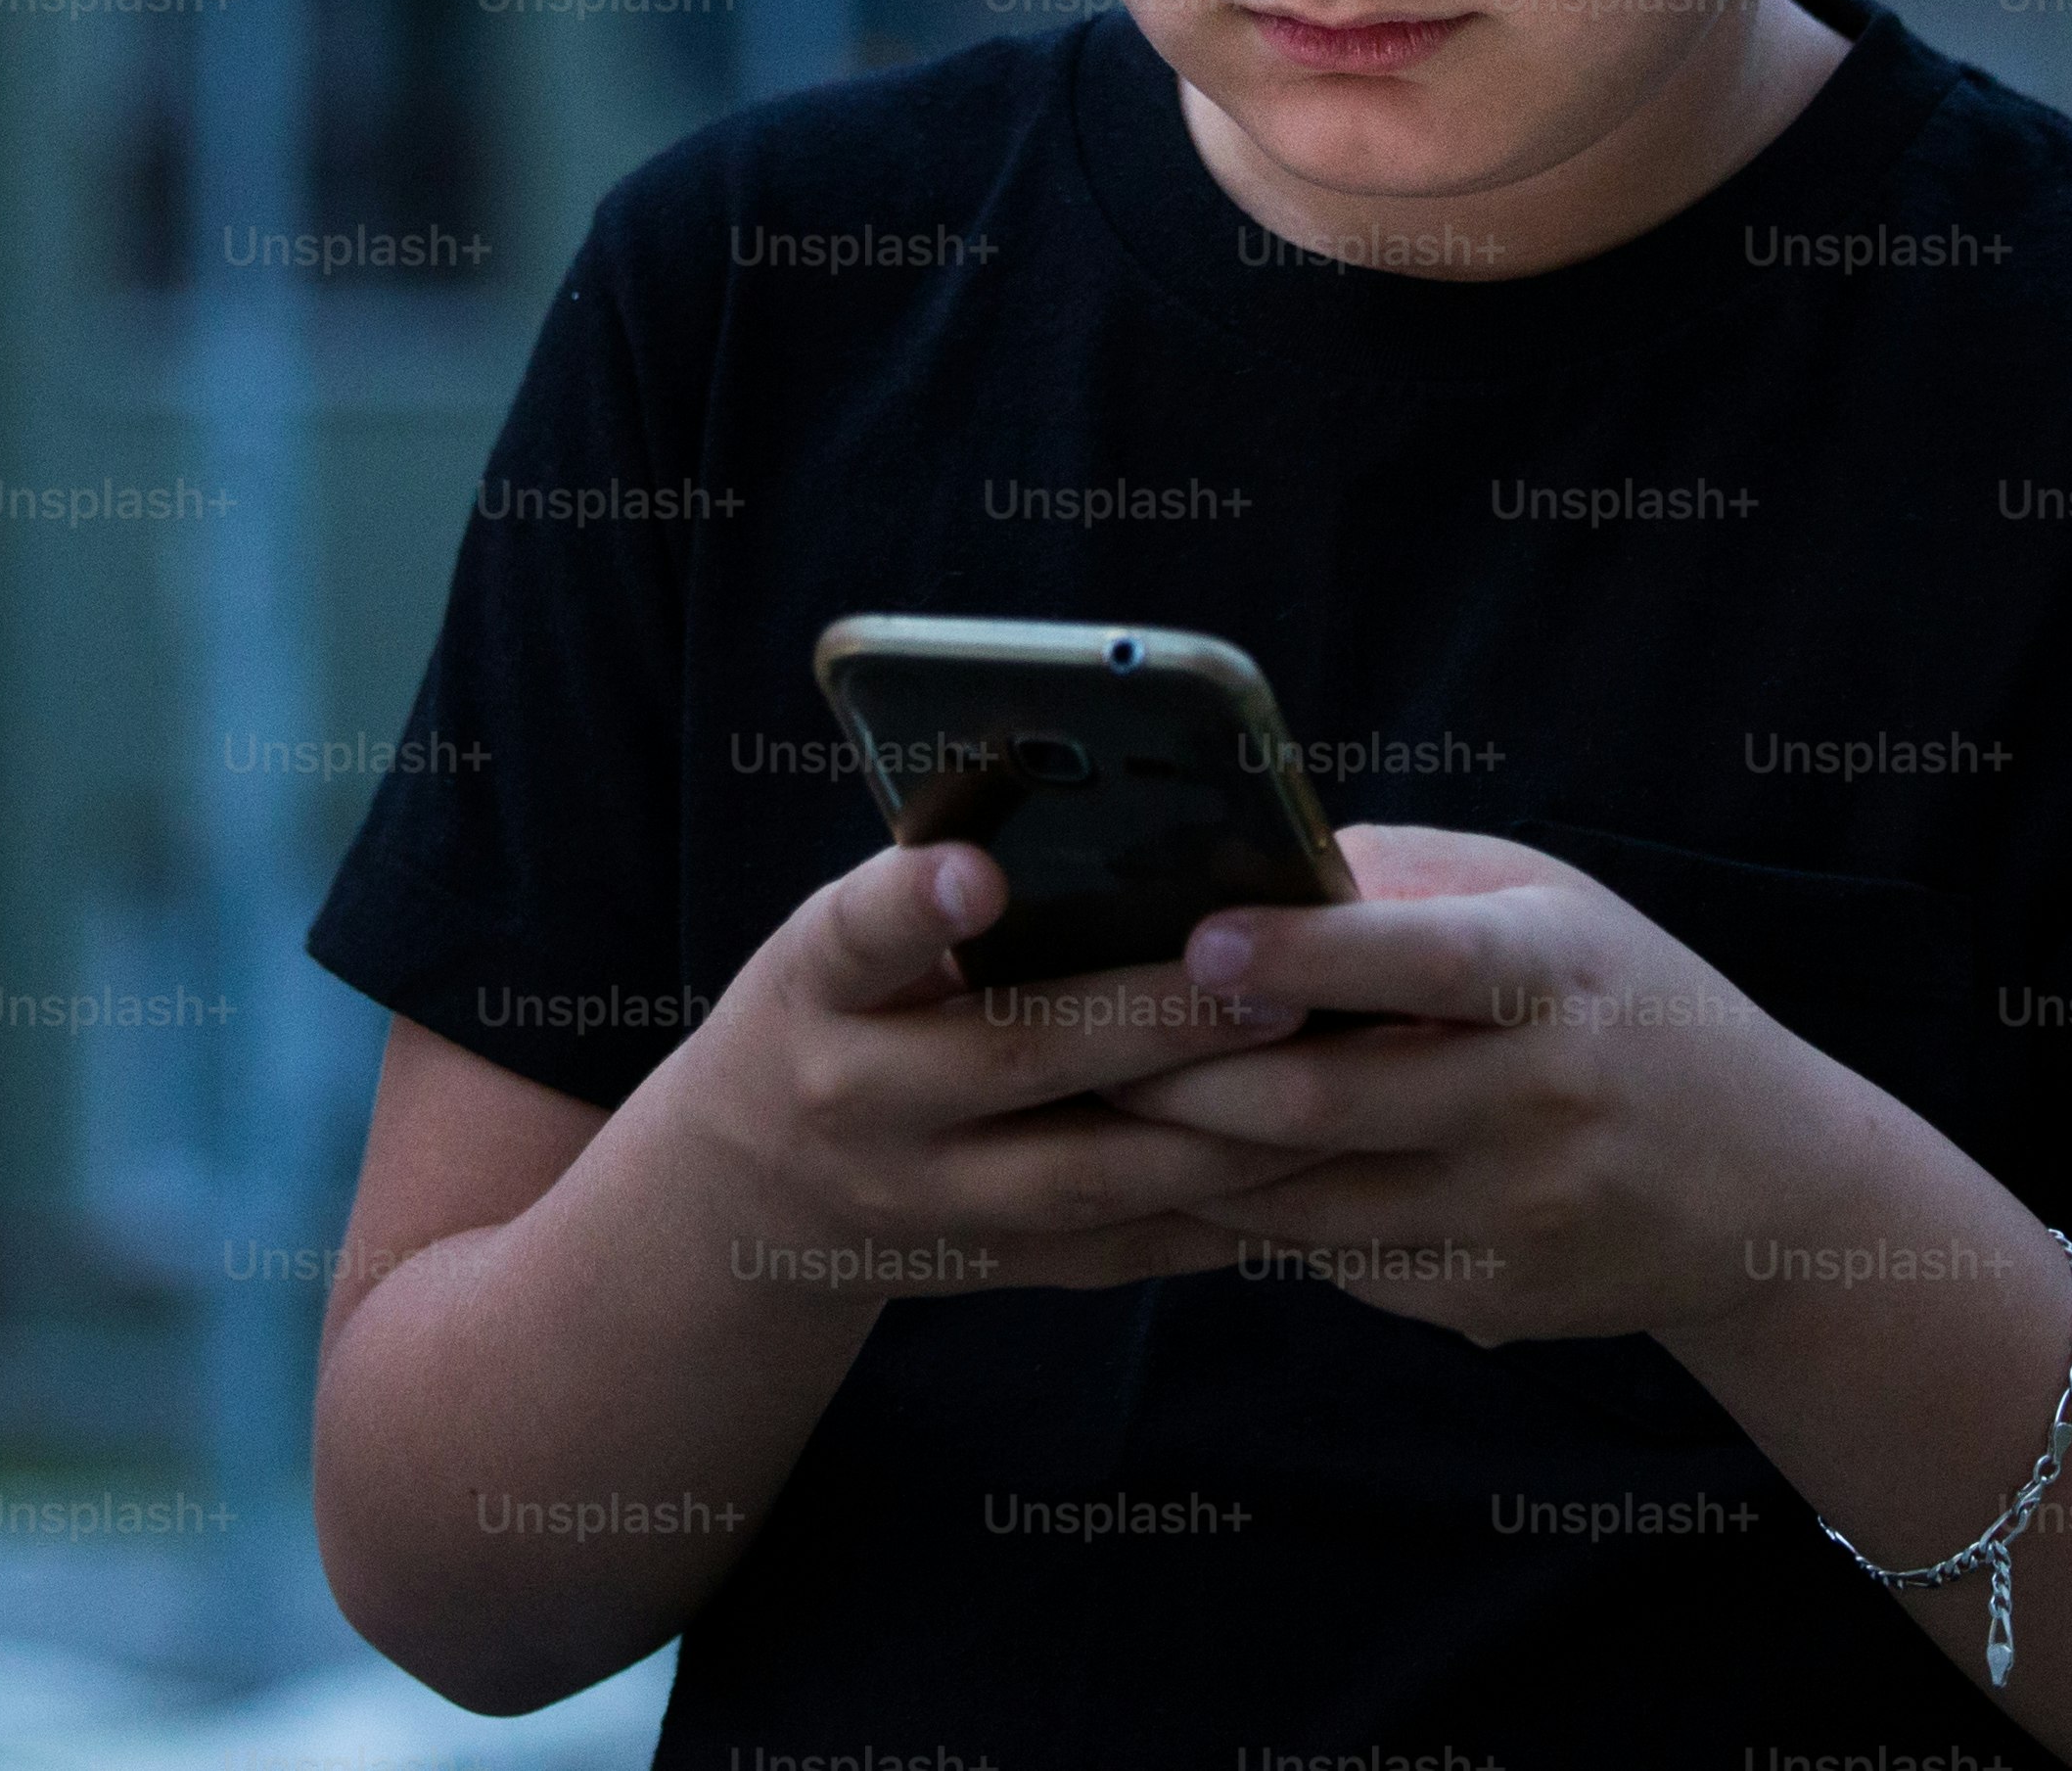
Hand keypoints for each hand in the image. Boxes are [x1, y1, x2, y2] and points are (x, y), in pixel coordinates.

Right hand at [629, 836, 1331, 1301]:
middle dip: (1150, 1024)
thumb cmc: (829, 1012)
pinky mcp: (994, 1269)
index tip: (978, 869)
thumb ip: (933, 889)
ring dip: (1216, 1130)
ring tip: (1325, 1067)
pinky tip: (1311, 1164)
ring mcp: (926, 1202)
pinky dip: (1221, 1214)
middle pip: (1011, 1061)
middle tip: (1272, 978)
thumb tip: (1104, 802)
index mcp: (812, 993)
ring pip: (1086, 1176)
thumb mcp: (834, 943)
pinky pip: (1123, 1249)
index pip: (853, 938)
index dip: (911, 907)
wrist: (747, 1200)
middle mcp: (858, 1102)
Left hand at [1099, 821, 1860, 1343]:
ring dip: (1189, 1157)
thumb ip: (1402, 884)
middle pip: (1319, 1103)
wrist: (1768, 1187)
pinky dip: (1257, 1218)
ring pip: (1302, 1200)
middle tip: (1073, 1041)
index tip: (1195, 942)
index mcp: (1553, 975)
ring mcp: (1517, 1216)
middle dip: (1177, 1077)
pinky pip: (1335, 1261)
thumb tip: (1242, 870)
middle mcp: (1540, 1101)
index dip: (1300, 957)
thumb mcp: (1547, 906)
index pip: (1416, 962)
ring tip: (1099, 1108)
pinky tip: (1198, 1177)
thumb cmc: (1618, 1005)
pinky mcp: (1491, 1303)